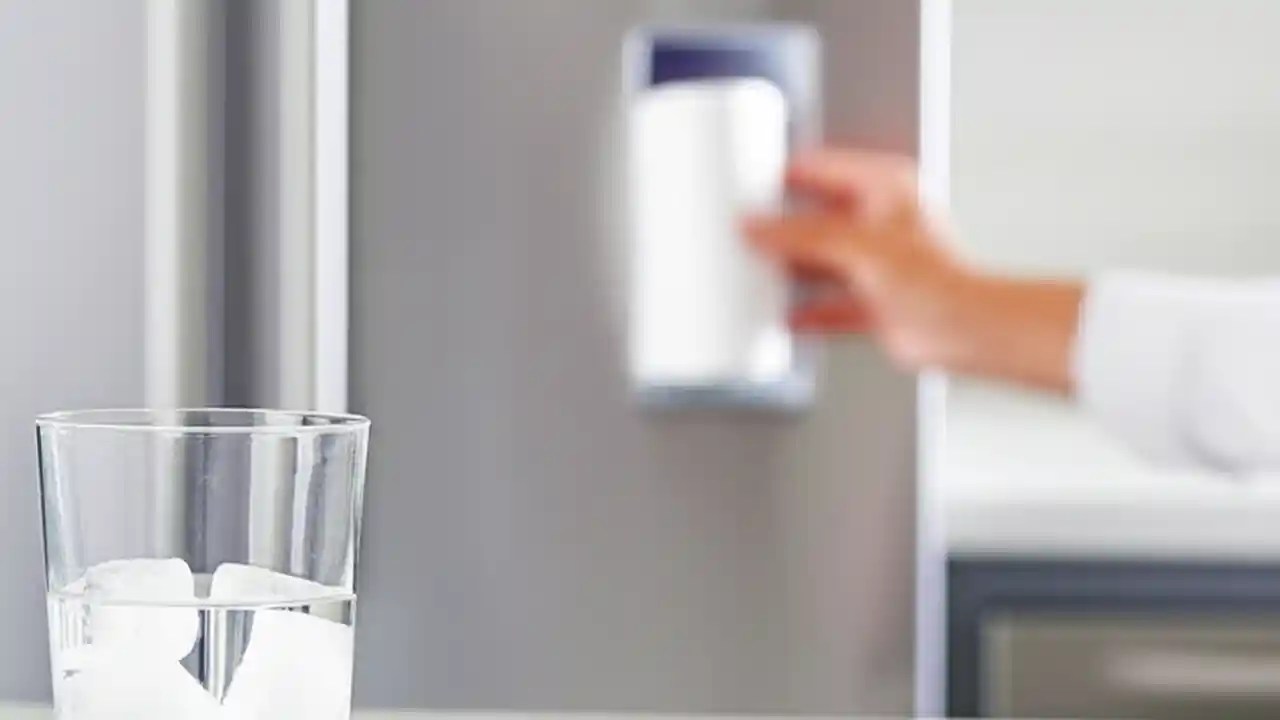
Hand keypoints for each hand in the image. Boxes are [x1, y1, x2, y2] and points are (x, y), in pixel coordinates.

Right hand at [743, 148, 969, 369]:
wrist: (963, 331)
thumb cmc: (937, 280)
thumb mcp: (857, 244)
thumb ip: (802, 235)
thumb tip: (758, 225)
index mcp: (883, 186)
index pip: (818, 169)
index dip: (781, 176)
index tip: (746, 187)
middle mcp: (878, 220)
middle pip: (813, 216)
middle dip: (779, 227)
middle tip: (742, 231)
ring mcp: (874, 261)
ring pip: (818, 260)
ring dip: (790, 269)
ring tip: (754, 270)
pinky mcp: (870, 299)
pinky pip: (826, 302)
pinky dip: (806, 310)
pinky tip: (784, 314)